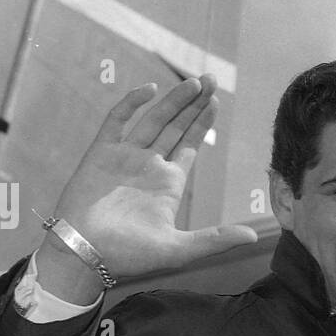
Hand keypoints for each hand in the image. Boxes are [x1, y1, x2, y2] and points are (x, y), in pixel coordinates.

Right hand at [38, 76, 256, 296]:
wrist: (82, 254)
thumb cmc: (128, 256)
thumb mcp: (179, 249)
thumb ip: (215, 239)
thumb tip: (254, 235)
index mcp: (168, 184)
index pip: (189, 146)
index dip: (202, 123)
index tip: (216, 100)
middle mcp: (148, 166)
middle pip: (175, 127)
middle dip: (192, 103)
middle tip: (210, 78)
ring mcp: (124, 157)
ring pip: (152, 120)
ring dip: (172, 100)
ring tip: (193, 81)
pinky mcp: (100, 153)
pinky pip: (116, 121)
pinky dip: (130, 104)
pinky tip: (149, 90)